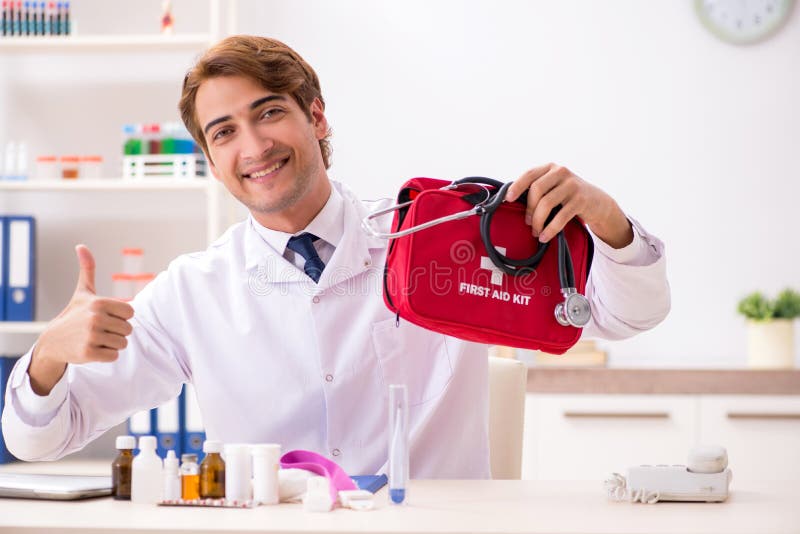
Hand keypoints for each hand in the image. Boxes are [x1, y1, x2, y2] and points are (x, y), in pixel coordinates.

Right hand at [28, 245, 134, 394]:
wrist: (52, 341)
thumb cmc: (73, 315)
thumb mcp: (82, 292)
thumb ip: (87, 269)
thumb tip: (81, 246)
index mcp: (99, 302)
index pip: (131, 312)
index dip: (121, 316)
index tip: (106, 316)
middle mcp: (95, 317)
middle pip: (128, 329)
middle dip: (117, 331)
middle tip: (99, 330)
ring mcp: (91, 336)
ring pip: (123, 343)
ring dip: (112, 344)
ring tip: (95, 339)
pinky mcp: (88, 353)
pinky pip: (114, 356)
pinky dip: (106, 355)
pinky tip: (92, 349)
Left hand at [505, 163, 633, 248]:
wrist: (598, 202)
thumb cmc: (568, 196)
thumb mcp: (554, 187)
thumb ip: (538, 189)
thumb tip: (511, 200)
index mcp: (551, 168)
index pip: (530, 174)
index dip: (517, 186)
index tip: (508, 199)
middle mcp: (561, 172)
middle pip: (536, 189)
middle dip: (529, 209)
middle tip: (528, 223)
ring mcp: (572, 185)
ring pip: (546, 203)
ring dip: (538, 221)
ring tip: (536, 232)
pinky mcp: (580, 200)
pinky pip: (560, 216)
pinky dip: (550, 229)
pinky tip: (545, 237)